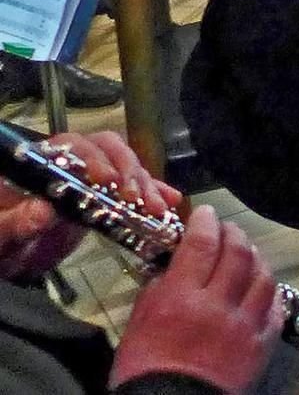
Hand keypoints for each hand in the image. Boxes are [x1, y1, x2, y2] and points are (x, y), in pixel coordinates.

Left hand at [0, 132, 179, 281]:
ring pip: (125, 167)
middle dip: (128, 170)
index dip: (93, 159)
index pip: (72, 145)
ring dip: (145, 185)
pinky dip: (153, 193)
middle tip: (137, 198)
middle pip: (108, 149)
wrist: (10, 263)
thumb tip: (44, 211)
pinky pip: (132, 189)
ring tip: (157, 208)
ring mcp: (90, 181)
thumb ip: (17, 223)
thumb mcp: (1, 236)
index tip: (108, 182)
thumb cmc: (2, 244)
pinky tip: (170, 202)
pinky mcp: (105, 200)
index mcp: (40, 163)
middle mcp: (70, 163)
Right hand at [112, 204, 283, 394]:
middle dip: (233, 233)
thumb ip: (159, 289)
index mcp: (181, 298)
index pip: (202, 244)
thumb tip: (174, 266)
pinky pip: (275, 305)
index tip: (206, 213)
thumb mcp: (138, 324)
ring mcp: (245, 324)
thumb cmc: (145, 369)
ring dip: (255, 258)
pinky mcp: (263, 343)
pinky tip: (261, 286)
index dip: (206, 222)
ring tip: (246, 253)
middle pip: (238, 253)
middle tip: (227, 228)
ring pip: (263, 275)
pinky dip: (269, 290)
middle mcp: (218, 305)